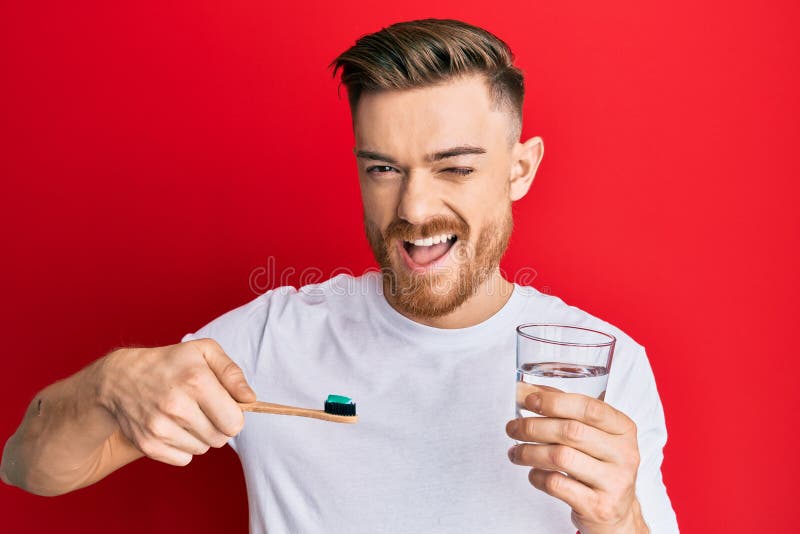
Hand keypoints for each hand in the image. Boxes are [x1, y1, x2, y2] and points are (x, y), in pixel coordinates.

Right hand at [99, 338, 255, 465]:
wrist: (121, 378)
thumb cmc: (171, 362)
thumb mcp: (205, 352)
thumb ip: (232, 373)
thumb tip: (250, 400)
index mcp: (196, 381)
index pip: (234, 422)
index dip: (234, 415)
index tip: (224, 405)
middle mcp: (177, 406)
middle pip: (221, 438)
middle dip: (218, 425)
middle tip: (203, 408)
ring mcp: (160, 428)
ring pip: (203, 449)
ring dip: (200, 435)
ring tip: (185, 414)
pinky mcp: (148, 445)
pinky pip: (184, 459)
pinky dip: (183, 447)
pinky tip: (173, 426)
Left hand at [505, 384, 647, 533]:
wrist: (618, 513)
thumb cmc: (601, 467)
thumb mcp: (595, 436)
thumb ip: (569, 410)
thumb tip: (534, 390)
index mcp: (624, 429)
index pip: (589, 408)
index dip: (555, 401)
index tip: (529, 400)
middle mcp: (624, 454)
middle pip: (570, 431)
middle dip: (533, 427)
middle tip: (513, 428)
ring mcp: (614, 482)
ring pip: (560, 457)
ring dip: (529, 452)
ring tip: (516, 452)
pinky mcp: (599, 506)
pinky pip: (557, 485)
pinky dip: (537, 477)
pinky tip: (533, 473)